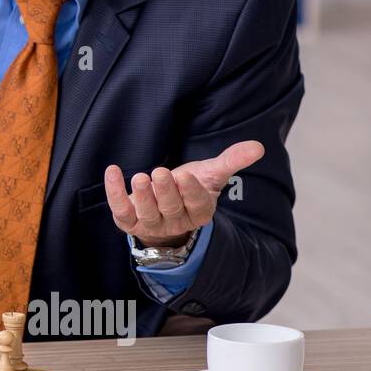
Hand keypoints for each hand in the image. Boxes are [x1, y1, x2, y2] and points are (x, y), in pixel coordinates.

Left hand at [104, 140, 264, 247]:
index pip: (196, 204)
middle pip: (171, 208)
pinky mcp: (129, 221)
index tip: (185, 175)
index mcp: (199, 211)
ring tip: (139, 178)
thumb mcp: (210, 173)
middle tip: (159, 172)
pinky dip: (114, 193)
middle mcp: (176, 221)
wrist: (164, 206)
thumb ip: (231, 161)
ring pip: (147, 214)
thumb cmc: (189, 187)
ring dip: (142, 196)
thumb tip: (258, 146)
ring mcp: (151, 224)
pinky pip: (121, 211)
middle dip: (165, 192)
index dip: (190, 191)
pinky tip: (112, 171)